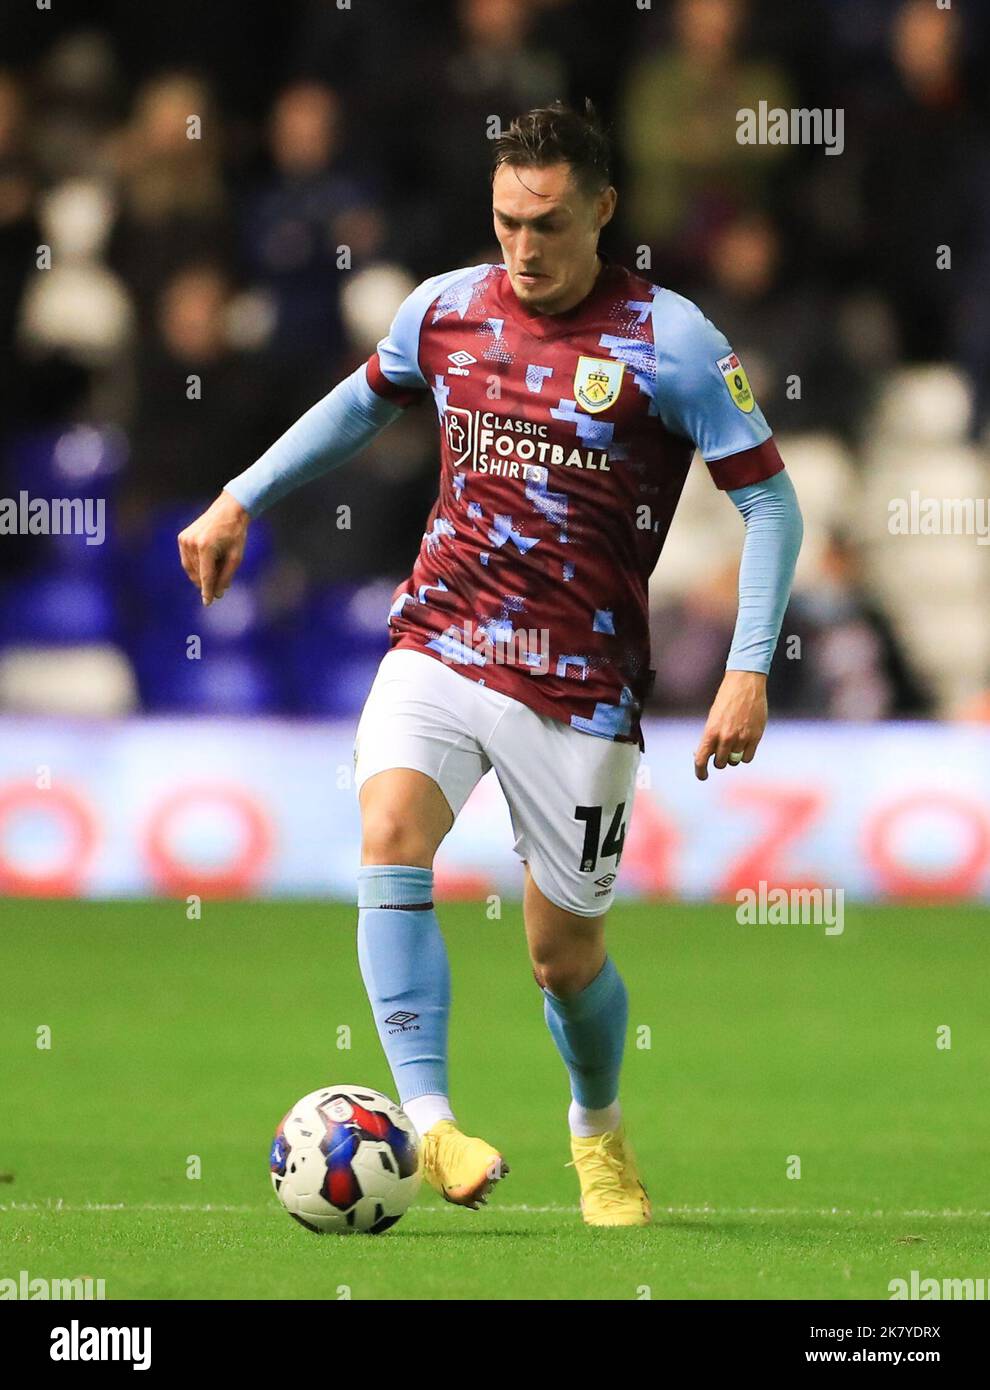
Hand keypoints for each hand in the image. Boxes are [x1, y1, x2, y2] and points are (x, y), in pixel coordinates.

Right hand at [177, 490, 249, 604]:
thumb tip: (218, 594)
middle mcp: (192, 543)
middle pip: (199, 574)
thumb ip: (226, 576)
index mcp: (206, 547)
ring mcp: (184, 540)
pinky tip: (208, 561)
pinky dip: (197, 566)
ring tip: (217, 564)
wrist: (228, 510)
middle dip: (209, 581)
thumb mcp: (236, 557)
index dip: (207, 591)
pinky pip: (188, 561)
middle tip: (222, 580)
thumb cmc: (235, 534)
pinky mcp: (182, 538)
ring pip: (192, 569)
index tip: (208, 603)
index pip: (205, 576)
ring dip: (203, 573)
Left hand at [694, 670, 767, 780]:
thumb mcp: (713, 718)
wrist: (745, 684)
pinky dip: (745, 755)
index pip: (701, 760)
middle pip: (720, 763)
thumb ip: (710, 738)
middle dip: (720, 760)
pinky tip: (744, 745)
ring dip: (733, 757)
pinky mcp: (755, 737)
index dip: (700, 772)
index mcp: (710, 732)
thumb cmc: (726, 700)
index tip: (703, 776)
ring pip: (735, 761)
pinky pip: (748, 758)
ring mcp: (741, 738)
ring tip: (734, 743)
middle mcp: (725, 737)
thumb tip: (705, 755)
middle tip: (721, 752)